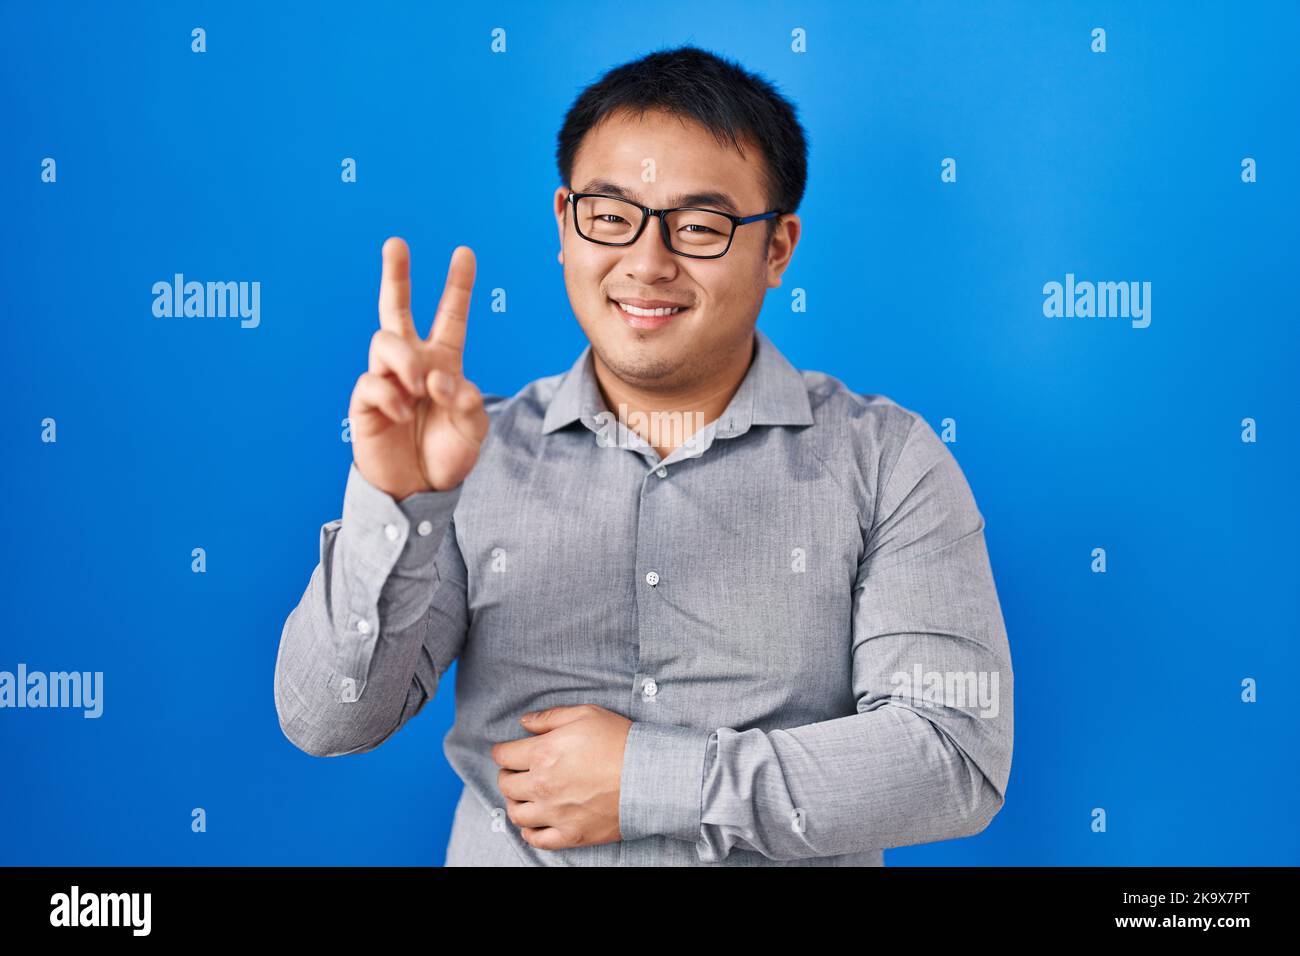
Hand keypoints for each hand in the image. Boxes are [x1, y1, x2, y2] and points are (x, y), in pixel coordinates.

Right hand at [348, 237, 488, 498]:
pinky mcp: (365, 402)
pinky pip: (372, 383)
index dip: (457, 286)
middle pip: (397, 309)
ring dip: (405, 359)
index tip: (464, 252)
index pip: (450, 316)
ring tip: (419, 386)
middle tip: (396, 243)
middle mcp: (412, 363)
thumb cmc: (448, 454)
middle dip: (396, 276)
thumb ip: (466, 402)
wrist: (420, 489)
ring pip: (384, 341)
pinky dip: (392, 397)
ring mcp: (386, 380)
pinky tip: (404, 414)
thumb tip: (440, 378)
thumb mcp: (473, 429)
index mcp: (443, 362)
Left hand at [491, 705, 632, 849]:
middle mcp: (542, 785)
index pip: (504, 755)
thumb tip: (525, 722)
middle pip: (506, 785)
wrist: (649, 775)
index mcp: (542, 753)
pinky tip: (534, 823)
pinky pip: (538, 840)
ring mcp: (555, 813)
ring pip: (517, 814)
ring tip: (524, 797)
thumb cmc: (619, 741)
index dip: (503, 751)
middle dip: (507, 775)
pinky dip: (530, 832)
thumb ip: (550, 718)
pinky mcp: (571, 833)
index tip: (508, 752)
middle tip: (516, 772)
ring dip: (515, 803)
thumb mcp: (585, 715)